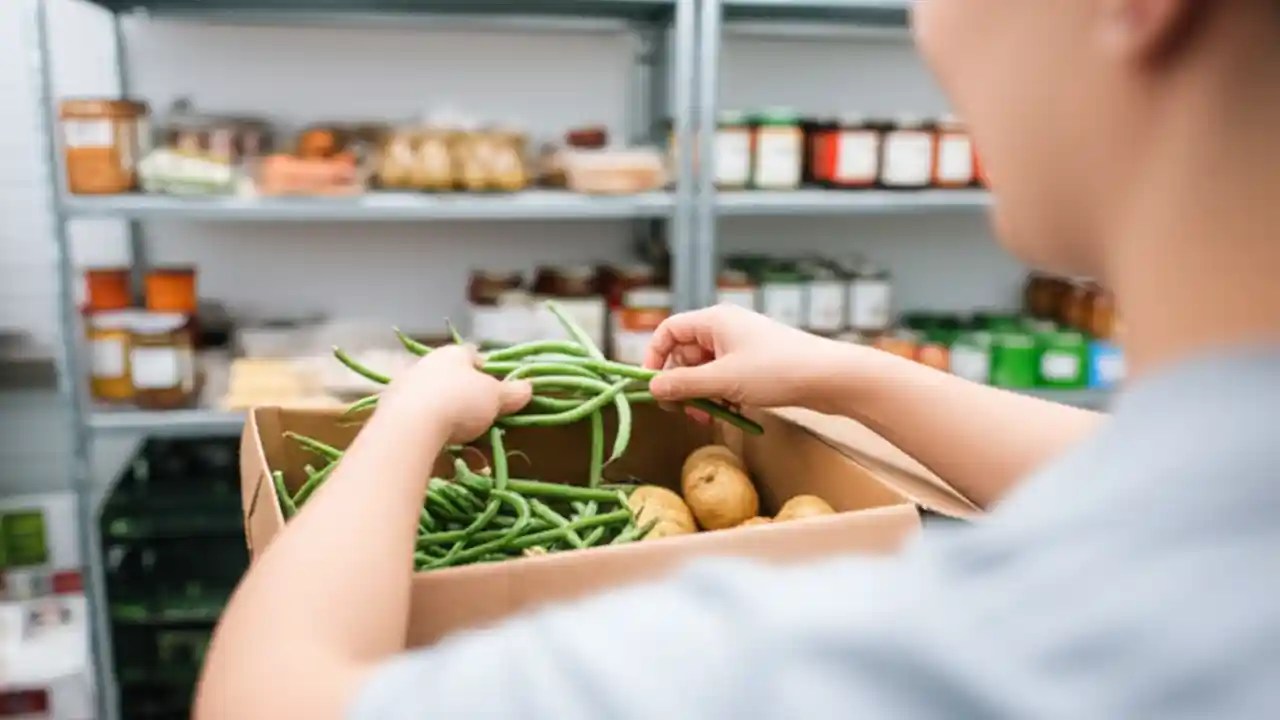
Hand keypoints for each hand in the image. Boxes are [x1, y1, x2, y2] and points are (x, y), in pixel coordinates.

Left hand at [379, 345, 531, 442]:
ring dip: (453, 425)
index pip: (474, 357)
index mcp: (452, 354)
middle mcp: (426, 365)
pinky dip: (436, 439)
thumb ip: (512, 392)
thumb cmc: (460, 401)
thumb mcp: (495, 397)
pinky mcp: (391, 414)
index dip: (488, 374)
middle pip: (454, 382)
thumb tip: (527, 387)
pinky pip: (421, 425)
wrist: (410, 426)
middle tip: (485, 423)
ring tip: (471, 450)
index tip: (499, 393)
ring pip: (437, 406)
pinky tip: (448, 457)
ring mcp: (405, 389)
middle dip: (470, 403)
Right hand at [644, 304, 849, 410]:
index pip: (669, 330)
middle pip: (686, 353)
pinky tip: (733, 414)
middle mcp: (725, 328)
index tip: (652, 386)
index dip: (654, 356)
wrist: (830, 377)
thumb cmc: (777, 371)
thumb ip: (684, 384)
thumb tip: (652, 388)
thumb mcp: (723, 381)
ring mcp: (742, 345)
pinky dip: (723, 396)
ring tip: (711, 417)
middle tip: (684, 412)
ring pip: (706, 370)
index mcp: (714, 321)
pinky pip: (726, 378)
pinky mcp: (757, 363)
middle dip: (682, 384)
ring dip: (703, 395)